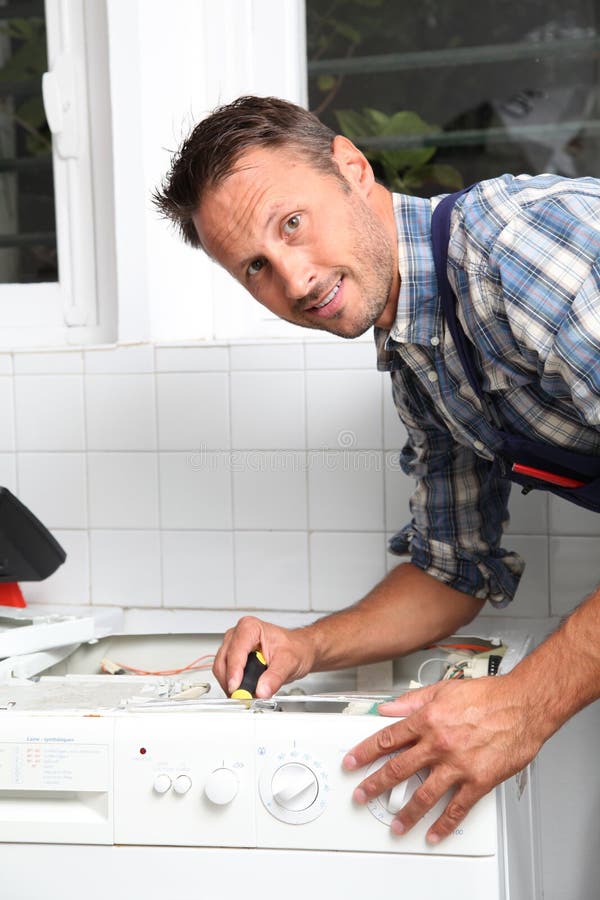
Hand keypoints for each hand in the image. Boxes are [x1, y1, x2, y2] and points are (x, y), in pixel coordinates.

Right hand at [212, 616, 315, 697]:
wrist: (299, 650)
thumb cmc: (295, 648)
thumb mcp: (289, 662)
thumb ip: (275, 677)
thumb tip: (262, 690)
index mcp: (250, 628)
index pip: (235, 651)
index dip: (234, 671)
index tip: (236, 687)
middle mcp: (237, 634)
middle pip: (223, 661)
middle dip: (231, 681)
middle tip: (243, 696)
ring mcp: (232, 645)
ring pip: (221, 668)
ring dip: (231, 684)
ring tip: (247, 694)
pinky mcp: (232, 657)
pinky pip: (224, 673)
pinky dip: (232, 684)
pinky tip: (245, 689)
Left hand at [342, 673, 543, 842]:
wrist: (523, 705)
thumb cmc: (489, 695)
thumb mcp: (445, 689)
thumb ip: (413, 700)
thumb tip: (388, 708)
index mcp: (428, 720)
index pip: (387, 739)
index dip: (365, 752)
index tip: (352, 762)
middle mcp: (438, 744)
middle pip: (398, 768)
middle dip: (375, 784)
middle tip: (362, 795)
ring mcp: (457, 765)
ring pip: (423, 795)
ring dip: (405, 813)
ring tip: (394, 825)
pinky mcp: (478, 781)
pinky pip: (456, 809)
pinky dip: (443, 825)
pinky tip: (433, 833)